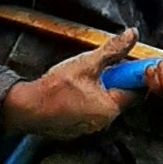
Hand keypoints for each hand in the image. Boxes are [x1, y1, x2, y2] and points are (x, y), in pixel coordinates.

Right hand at [5, 30, 162, 136]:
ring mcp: (90, 127)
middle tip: (101, 67)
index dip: (133, 75)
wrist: (27, 108)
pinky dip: (88, 99)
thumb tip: (132, 35)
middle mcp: (103, 122)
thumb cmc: (54, 89)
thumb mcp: (87, 63)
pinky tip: (74, 89)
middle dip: (115, 80)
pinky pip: (90, 110)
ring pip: (104, 103)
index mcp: (110, 108)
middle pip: (120, 97)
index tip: (129, 63)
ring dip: (100, 89)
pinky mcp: (78, 128)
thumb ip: (113, 50)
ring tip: (84, 78)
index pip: (135, 91)